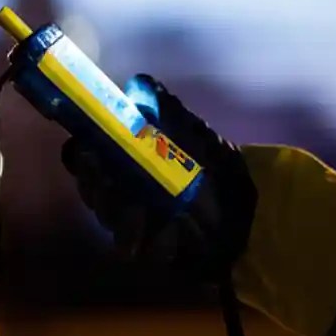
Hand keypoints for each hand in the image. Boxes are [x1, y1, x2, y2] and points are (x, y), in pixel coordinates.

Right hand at [61, 74, 256, 278]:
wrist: (253, 211)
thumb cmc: (220, 168)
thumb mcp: (198, 133)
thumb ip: (168, 110)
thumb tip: (140, 83)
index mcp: (127, 160)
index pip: (86, 156)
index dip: (81, 153)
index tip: (89, 149)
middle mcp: (123, 191)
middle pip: (91, 189)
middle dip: (95, 184)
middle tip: (107, 177)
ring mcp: (135, 224)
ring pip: (108, 220)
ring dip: (118, 214)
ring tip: (139, 209)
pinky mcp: (150, 251)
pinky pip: (137, 249)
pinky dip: (151, 239)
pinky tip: (170, 229)